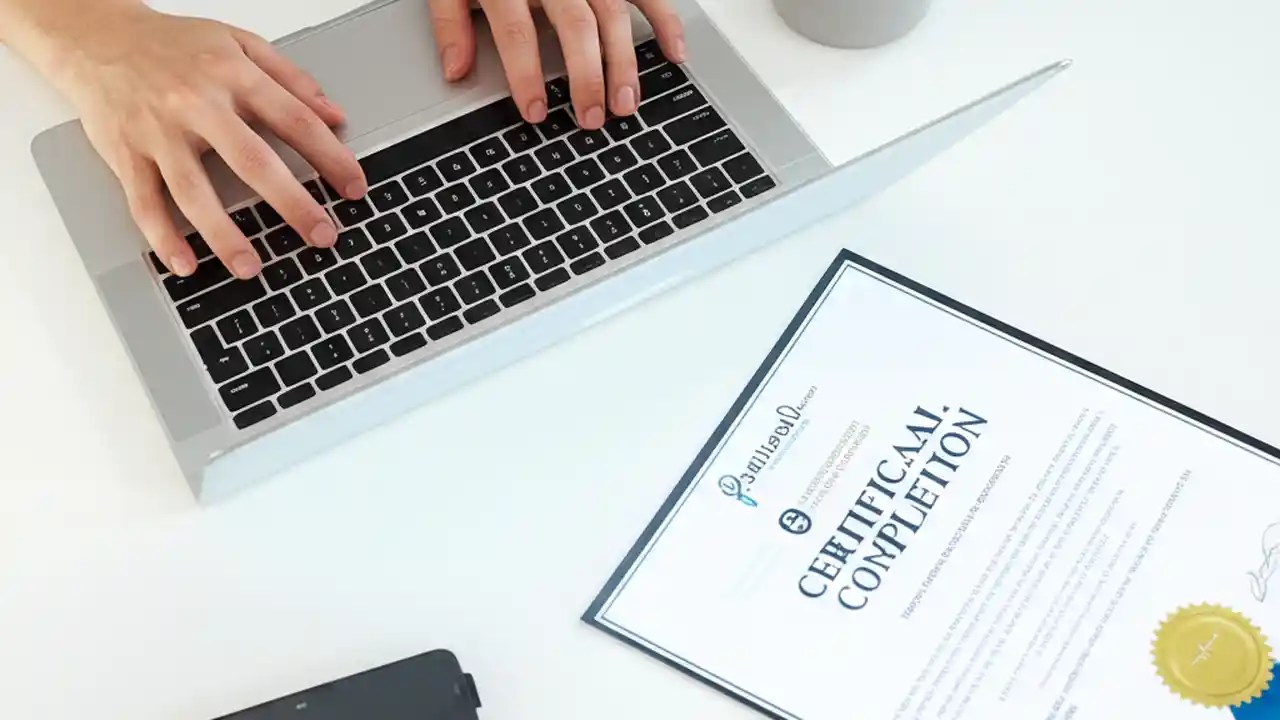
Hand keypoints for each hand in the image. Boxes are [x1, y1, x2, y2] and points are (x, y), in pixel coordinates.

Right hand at [15, 2, 367, 278]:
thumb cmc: (174, 45)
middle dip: (292, 203)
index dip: (331, 157)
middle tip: (321, 236)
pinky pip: (144, 203)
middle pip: (252, 161)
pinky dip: (163, 237)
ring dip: (224, 235)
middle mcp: (196, 105)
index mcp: (232, 76)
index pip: (294, 121)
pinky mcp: (126, 155)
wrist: (97, 37)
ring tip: (252, 268)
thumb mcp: (239, 44)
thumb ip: (291, 79)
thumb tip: (335, 115)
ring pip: (194, 192)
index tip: (355, 188)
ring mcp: (158, 132)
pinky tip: (185, 264)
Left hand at [428, 0, 684, 129]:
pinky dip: (664, 20)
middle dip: (586, 76)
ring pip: (612, 14)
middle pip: (575, 26)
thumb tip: (455, 71)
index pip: (517, 31)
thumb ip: (450, 22)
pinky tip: (673, 53)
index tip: (535, 112)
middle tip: (591, 118)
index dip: (526, 74)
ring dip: (623, 61)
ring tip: (625, 104)